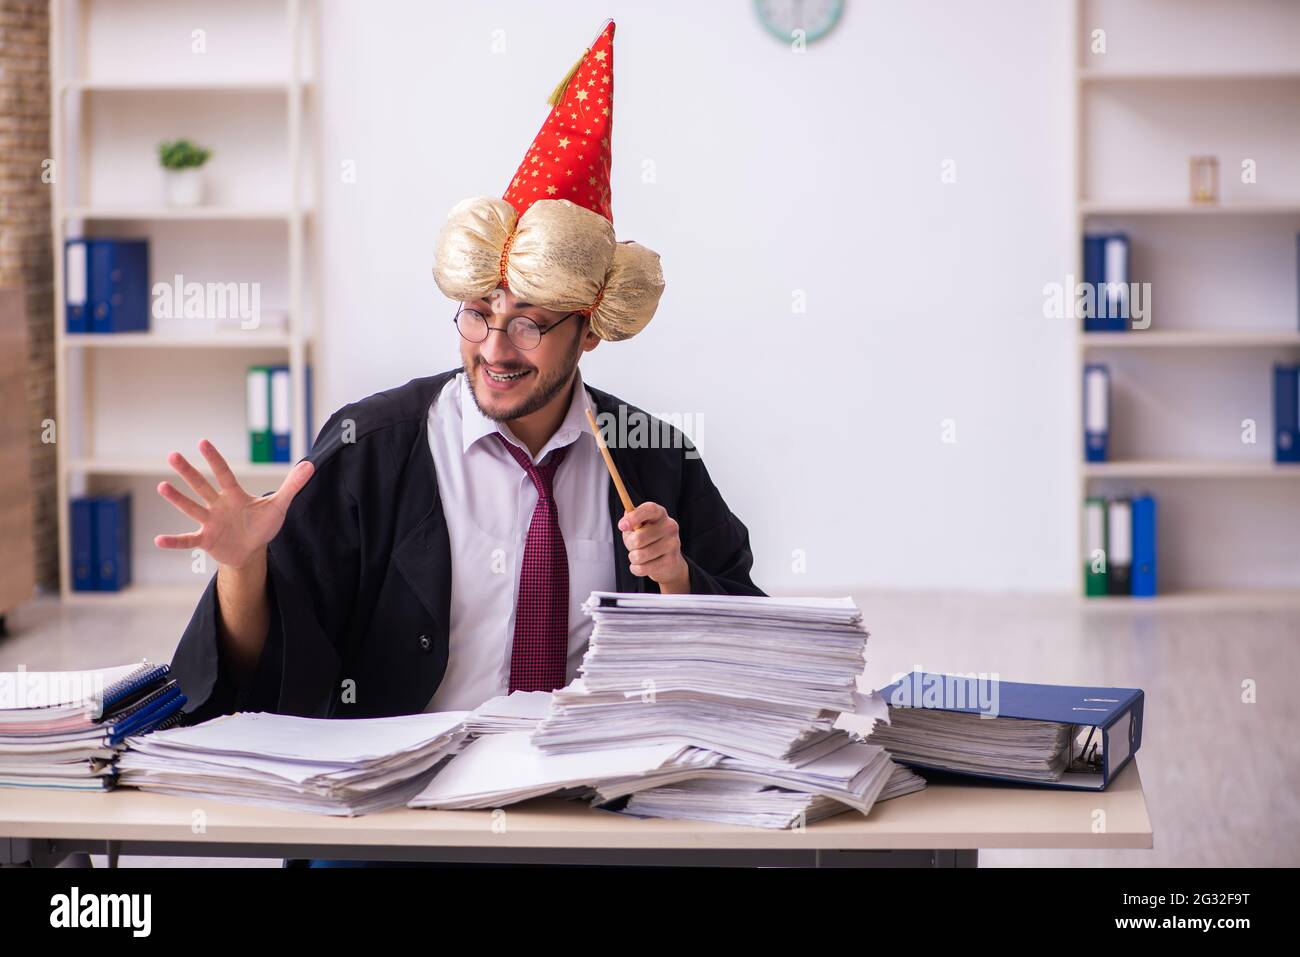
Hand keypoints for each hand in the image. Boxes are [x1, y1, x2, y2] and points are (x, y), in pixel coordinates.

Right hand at [153, 439, 314, 569]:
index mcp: (234, 495)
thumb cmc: (262, 525)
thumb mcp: (279, 505)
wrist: (252, 551)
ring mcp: (210, 522)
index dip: (215, 459)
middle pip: (202, 486)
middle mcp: (218, 505)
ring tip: (162, 486)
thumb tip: (311, 464)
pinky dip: (174, 541)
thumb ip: (292, 485)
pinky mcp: (205, 540)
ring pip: (192, 508)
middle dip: (188, 472)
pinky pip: (187, 540)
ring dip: (178, 499)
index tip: (202, 442)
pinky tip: (159, 540)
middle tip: (172, 455)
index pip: (224, 474)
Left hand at [618, 501, 689, 593]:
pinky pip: (642, 568)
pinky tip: (644, 565)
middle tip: (633, 545)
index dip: (634, 517)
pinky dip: (636, 569)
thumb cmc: (648, 540)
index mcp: (660, 514)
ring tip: (640, 555)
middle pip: (638, 538)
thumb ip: (630, 523)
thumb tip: (624, 523)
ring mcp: (673, 544)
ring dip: (633, 558)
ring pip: (639, 555)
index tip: (621, 526)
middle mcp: (669, 526)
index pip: (649, 509)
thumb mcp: (637, 528)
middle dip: (629, 544)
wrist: (668, 561)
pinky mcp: (671, 561)